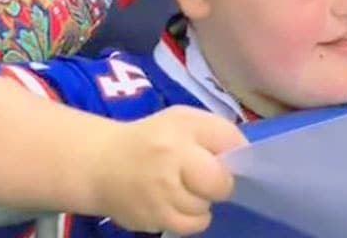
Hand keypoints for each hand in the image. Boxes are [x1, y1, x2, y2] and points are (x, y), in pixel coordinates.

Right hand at [90, 105, 247, 234]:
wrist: (100, 164)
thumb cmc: (152, 140)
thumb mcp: (183, 120)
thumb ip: (216, 133)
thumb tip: (246, 155)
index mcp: (182, 127)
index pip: (229, 142)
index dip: (235, 154)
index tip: (224, 158)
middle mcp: (171, 157)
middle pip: (220, 182)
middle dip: (220, 184)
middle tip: (206, 179)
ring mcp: (160, 191)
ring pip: (205, 207)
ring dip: (202, 201)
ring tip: (185, 189)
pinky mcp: (152, 217)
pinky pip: (190, 226)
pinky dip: (191, 219)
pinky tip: (178, 205)